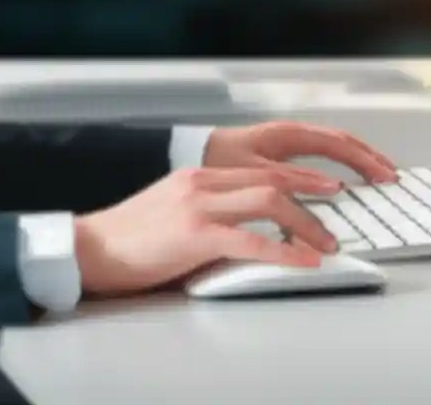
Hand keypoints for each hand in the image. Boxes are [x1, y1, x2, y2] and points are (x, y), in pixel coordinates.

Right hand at [75, 167, 335, 295]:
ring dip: (307, 224)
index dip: (301, 179)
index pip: (263, 169)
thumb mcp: (174, 212)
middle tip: (339, 215)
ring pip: (270, 203)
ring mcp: (199, 206)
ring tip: (327, 245)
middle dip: (314, 195)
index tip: (329, 188)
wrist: (91, 249)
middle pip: (274, 180)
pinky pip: (252, 241)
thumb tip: (250, 229)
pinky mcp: (195, 234)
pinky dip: (284, 252)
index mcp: (199, 176)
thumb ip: (211, 211)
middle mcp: (202, 183)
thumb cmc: (130, 238)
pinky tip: (303, 262)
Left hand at [202, 121, 397, 187]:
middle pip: (339, 141)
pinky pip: (316, 153)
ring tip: (377, 173)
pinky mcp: (275, 152)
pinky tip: (343, 178)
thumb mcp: (255, 173)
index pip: (338, 144)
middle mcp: (288, 133)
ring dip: (355, 158)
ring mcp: (283, 140)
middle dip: (368, 156)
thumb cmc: (214, 160)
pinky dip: (336, 162)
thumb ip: (292, 180)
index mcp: (286, 134)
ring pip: (329, 145)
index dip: (364, 160)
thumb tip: (333, 186)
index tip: (385, 177)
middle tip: (391, 176)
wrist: (185, 153)